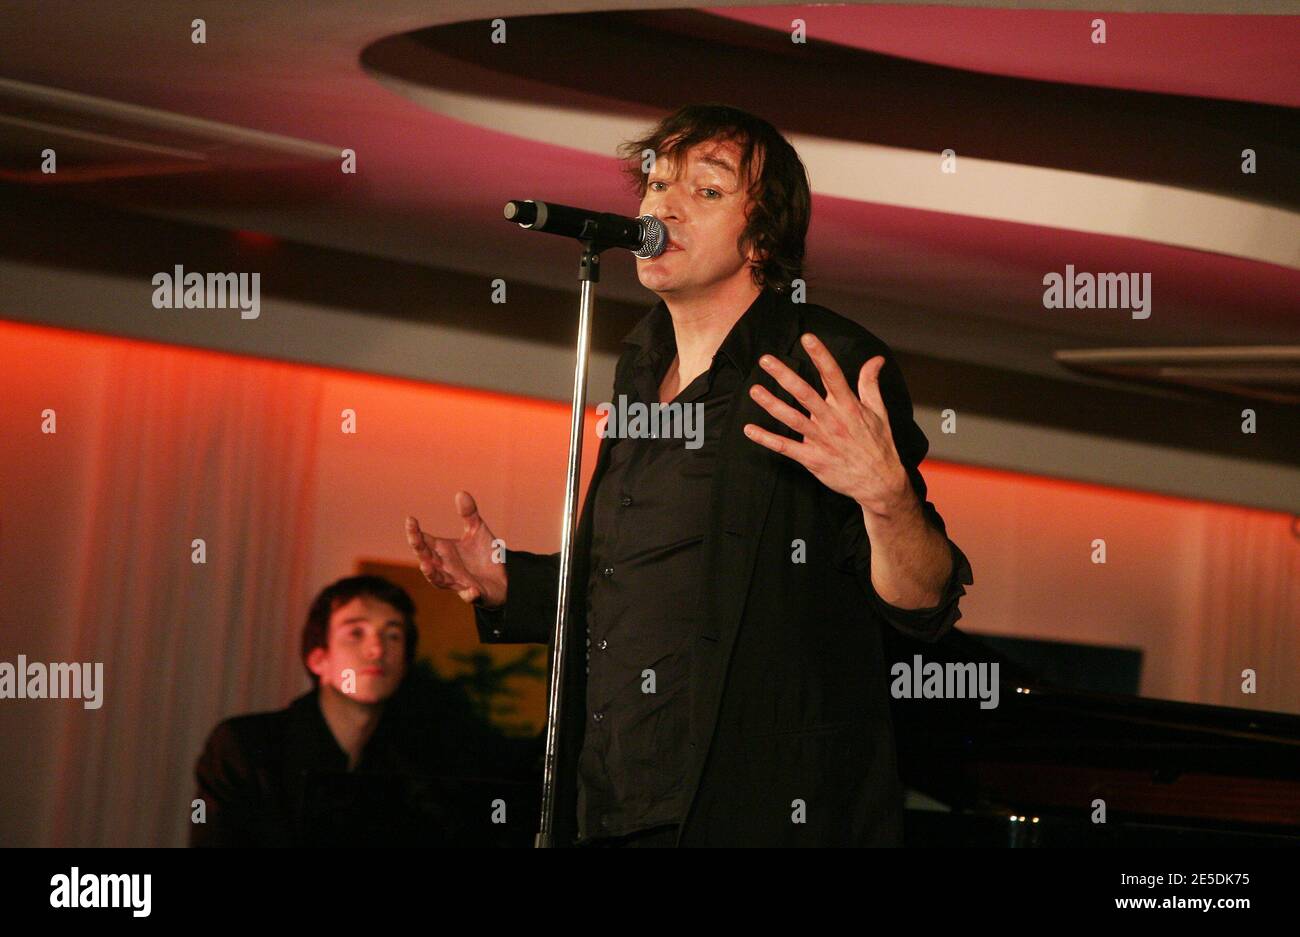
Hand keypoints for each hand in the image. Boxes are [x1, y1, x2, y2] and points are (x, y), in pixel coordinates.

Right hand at [405, 491, 507, 607]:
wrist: (503, 577)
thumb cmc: (484, 555)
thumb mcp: (477, 530)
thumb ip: (469, 514)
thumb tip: (461, 492)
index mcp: (443, 550)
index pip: (423, 541)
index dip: (415, 531)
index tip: (410, 519)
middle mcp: (445, 567)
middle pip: (425, 558)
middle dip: (419, 548)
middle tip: (414, 536)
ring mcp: (457, 581)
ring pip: (439, 580)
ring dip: (432, 574)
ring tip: (426, 566)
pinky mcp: (473, 593)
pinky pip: (469, 596)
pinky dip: (469, 594)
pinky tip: (472, 591)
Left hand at [743, 333, 912, 517]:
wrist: (880, 483)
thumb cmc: (878, 445)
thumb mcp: (879, 412)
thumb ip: (871, 383)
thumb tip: (875, 359)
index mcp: (850, 407)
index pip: (833, 375)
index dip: (820, 356)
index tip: (807, 338)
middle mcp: (833, 421)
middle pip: (805, 394)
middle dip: (785, 376)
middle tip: (766, 360)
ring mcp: (822, 440)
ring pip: (792, 419)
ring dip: (772, 404)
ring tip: (754, 390)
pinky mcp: (813, 459)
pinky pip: (786, 447)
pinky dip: (767, 439)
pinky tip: (750, 430)